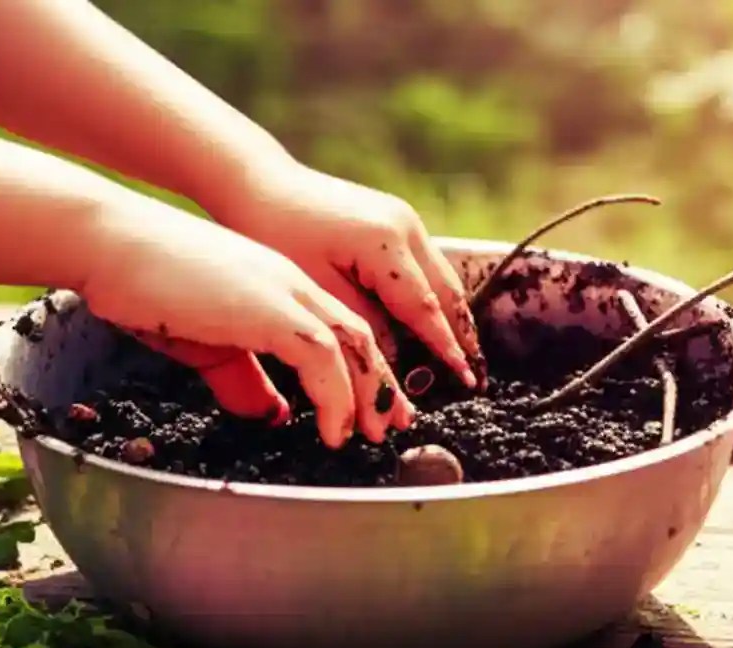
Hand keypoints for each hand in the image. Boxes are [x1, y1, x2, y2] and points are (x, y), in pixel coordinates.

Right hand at [78, 197, 413, 447]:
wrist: (112, 243)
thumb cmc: (145, 287)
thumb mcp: (203, 344)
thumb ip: (240, 376)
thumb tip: (272, 413)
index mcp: (279, 287)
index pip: (340, 328)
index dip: (362, 370)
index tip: (372, 406)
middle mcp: (292, 284)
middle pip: (359, 335)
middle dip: (379, 384)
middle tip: (391, 426)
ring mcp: (283, 292)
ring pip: (352, 344)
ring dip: (367, 394)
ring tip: (371, 435)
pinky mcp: (267, 308)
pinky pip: (321, 355)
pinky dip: (336, 396)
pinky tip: (333, 430)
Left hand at [213, 161, 484, 387]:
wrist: (258, 182)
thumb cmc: (274, 233)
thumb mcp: (316, 287)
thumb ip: (361, 323)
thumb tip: (397, 361)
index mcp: (384, 243)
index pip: (425, 307)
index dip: (445, 348)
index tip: (465, 379)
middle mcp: (405, 225)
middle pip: (446, 291)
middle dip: (462, 335)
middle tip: (474, 377)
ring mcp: (403, 217)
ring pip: (441, 276)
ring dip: (452, 316)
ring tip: (462, 355)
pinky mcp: (394, 217)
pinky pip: (424, 264)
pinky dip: (433, 295)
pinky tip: (431, 322)